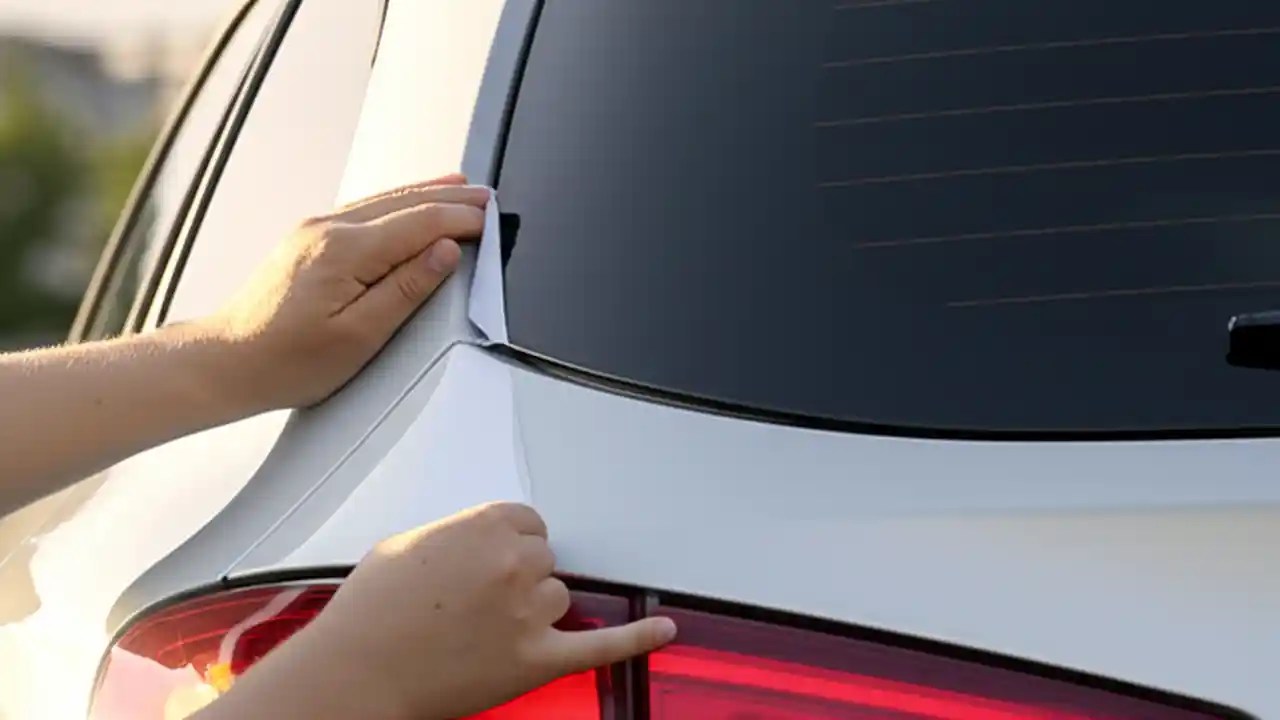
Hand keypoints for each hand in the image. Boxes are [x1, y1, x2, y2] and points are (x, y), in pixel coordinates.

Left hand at [200, 173, 488, 409]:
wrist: (228, 360)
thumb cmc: (286, 360)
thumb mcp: (359, 336)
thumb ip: (406, 289)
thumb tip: (444, 254)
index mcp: (344, 251)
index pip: (420, 222)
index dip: (460, 220)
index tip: (490, 221)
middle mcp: (328, 229)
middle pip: (405, 201)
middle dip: (451, 197)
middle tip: (487, 198)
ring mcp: (315, 230)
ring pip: (385, 200)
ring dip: (427, 193)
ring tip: (461, 188)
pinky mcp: (310, 239)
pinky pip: (366, 209)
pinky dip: (399, 203)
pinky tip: (411, 203)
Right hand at [205, 503, 676, 719]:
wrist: (356, 673)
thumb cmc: (370, 611)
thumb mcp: (409, 544)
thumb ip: (459, 535)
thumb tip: (482, 543)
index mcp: (487, 524)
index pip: (531, 523)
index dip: (510, 547)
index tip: (492, 563)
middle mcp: (516, 561)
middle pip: (544, 561)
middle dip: (516, 579)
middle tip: (473, 605)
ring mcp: (530, 611)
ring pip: (557, 599)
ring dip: (530, 612)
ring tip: (480, 632)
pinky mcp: (538, 658)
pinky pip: (601, 644)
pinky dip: (637, 639)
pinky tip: (664, 629)